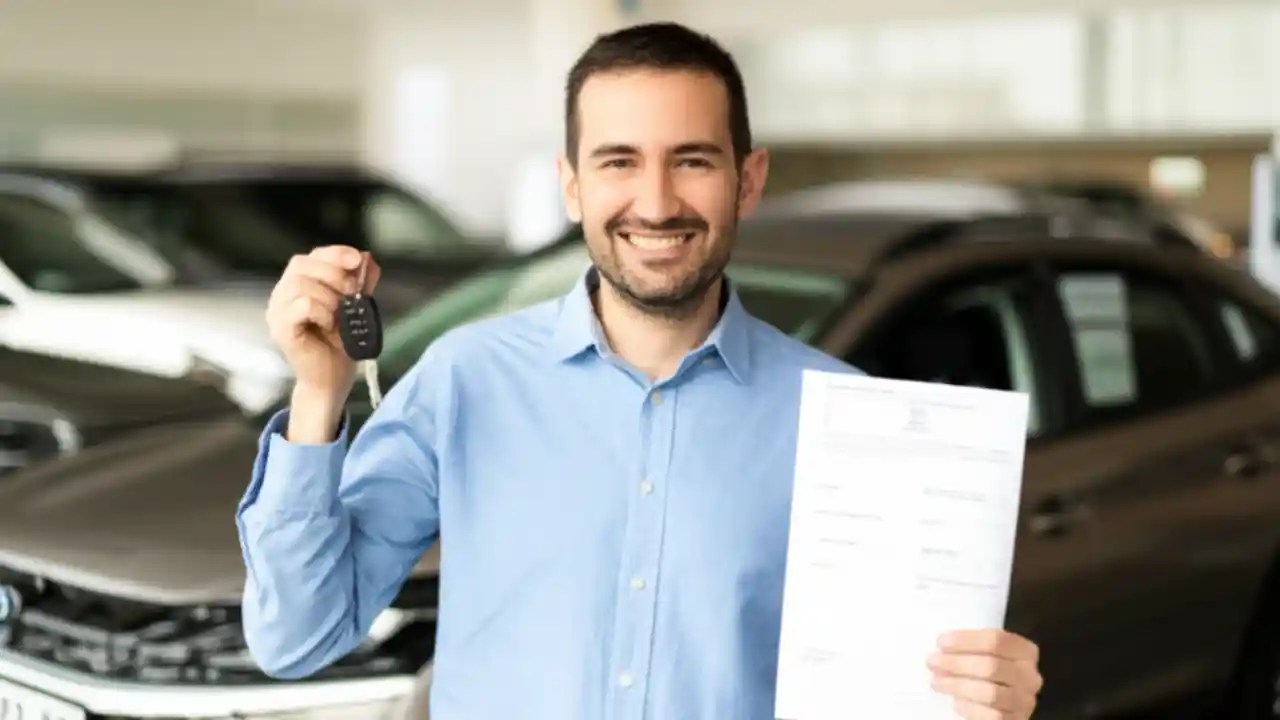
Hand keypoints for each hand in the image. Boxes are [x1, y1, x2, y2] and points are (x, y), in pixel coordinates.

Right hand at [266, 245, 380, 400]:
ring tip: (339, 315)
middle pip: (301, 265)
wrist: (334, 377)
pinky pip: (300, 305)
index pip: (311, 256)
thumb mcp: (357, 306)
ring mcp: (277, 312)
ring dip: (328, 296)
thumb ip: (361, 282)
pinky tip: (329, 325)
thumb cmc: (341, 343)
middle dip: (333, 273)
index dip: (335, 253)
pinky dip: (320, 311)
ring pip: (300, 284)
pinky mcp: (280, 329)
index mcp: (298, 284)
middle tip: (352, 292)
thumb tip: (367, 258)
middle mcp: (282, 294)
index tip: (357, 260)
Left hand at [927, 629, 1041, 719]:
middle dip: (956, 663)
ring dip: (958, 686)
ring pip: (990, 693)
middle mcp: (1030, 676)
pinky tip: (955, 702)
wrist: (999, 703)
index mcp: (1025, 651)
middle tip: (932, 662)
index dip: (966, 640)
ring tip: (937, 681)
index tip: (941, 642)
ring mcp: (1025, 702)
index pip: (996, 640)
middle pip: (991, 666)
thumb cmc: (986, 671)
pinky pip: (992, 716)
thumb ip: (970, 647)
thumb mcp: (985, 653)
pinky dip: (970, 708)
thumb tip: (941, 649)